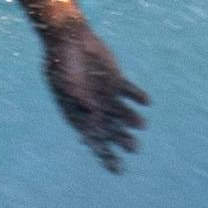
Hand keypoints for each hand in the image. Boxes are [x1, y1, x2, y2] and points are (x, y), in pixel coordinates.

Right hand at [38, 12, 147, 168]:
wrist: (67, 38)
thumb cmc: (60, 62)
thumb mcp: (65, 83)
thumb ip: (78, 98)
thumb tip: (93, 113)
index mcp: (79, 114)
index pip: (94, 140)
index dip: (105, 155)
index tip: (117, 169)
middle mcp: (95, 108)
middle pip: (111, 129)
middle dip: (122, 140)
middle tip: (133, 148)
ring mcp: (106, 94)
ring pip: (122, 113)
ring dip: (131, 119)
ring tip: (141, 125)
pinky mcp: (115, 80)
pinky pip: (129, 91)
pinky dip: (138, 97)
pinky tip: (147, 102)